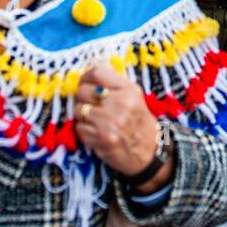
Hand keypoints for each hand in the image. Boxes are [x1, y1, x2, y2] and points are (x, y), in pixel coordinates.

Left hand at [74, 64, 172, 192]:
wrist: (149, 152)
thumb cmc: (138, 122)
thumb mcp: (134, 97)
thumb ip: (113, 85)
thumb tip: (88, 76)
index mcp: (129, 90)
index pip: (97, 73)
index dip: (85, 78)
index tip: (84, 83)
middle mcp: (120, 103)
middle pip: (83, 91)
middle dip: (82, 98)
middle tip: (89, 105)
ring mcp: (111, 121)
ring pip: (78, 109)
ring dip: (82, 115)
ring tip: (94, 120)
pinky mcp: (102, 138)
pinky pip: (79, 127)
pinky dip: (84, 130)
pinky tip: (95, 132)